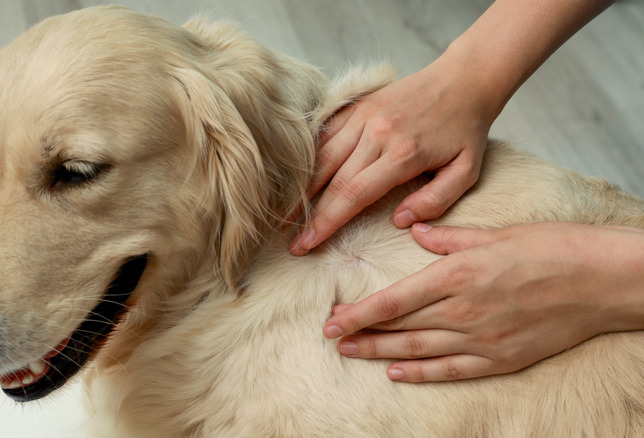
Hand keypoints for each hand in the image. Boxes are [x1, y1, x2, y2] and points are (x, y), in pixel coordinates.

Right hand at [289, 56, 491, 255]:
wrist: (464, 79)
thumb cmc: (466, 130)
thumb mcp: (467, 171)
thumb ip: (436, 200)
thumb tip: (400, 221)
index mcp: (402, 154)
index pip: (354, 195)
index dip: (327, 222)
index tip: (307, 244)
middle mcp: (377, 133)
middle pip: (332, 181)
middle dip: (309, 215)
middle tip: (292, 242)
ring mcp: (364, 116)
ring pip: (322, 157)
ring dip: (302, 189)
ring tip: (285, 215)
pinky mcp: (358, 106)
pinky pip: (326, 134)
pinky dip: (310, 158)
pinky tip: (298, 179)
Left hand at [323, 222, 643, 381]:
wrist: (601, 281)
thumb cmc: (550, 248)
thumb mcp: (494, 233)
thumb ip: (448, 237)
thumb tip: (416, 230)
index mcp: (457, 275)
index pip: (394, 300)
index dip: (359, 313)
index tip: (331, 320)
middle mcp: (463, 311)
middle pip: (400, 326)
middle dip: (362, 332)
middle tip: (332, 337)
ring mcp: (481, 339)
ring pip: (418, 350)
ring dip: (380, 352)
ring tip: (352, 353)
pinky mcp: (500, 359)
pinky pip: (451, 370)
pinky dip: (421, 373)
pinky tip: (396, 372)